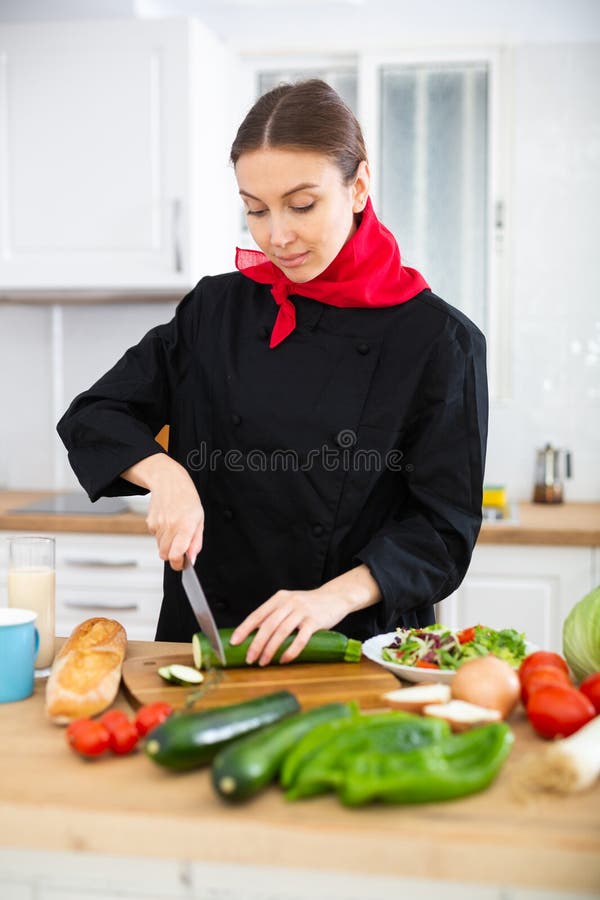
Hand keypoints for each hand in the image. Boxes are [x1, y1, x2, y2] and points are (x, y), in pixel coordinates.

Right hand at [121, 454, 203, 570]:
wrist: (169, 482)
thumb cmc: (187, 500)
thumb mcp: (200, 520)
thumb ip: (196, 542)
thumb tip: (192, 559)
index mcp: (185, 526)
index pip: (176, 554)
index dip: (178, 564)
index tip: (182, 565)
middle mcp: (170, 526)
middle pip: (165, 555)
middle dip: (173, 556)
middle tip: (180, 550)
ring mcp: (158, 524)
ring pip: (160, 547)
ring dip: (167, 545)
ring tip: (175, 530)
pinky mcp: (150, 523)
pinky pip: (155, 538)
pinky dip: (161, 536)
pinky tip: (168, 523)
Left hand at [230, 565, 381, 665]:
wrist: (335, 597)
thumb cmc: (308, 605)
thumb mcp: (290, 604)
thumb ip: (276, 615)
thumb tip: (255, 636)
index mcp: (279, 598)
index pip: (257, 614)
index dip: (244, 629)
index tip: (234, 643)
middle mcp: (289, 603)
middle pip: (267, 625)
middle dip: (256, 644)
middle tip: (249, 659)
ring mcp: (302, 611)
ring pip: (281, 632)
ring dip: (270, 650)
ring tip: (263, 662)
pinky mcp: (314, 621)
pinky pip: (300, 639)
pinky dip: (290, 651)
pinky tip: (284, 660)